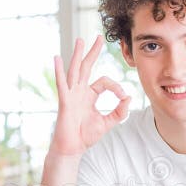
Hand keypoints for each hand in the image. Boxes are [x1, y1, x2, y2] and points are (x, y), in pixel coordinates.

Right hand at [49, 36, 130, 156]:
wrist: (73, 148)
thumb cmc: (86, 136)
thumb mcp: (108, 122)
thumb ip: (119, 111)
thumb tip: (128, 97)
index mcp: (89, 95)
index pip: (104, 81)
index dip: (116, 87)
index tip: (123, 97)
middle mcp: (79, 91)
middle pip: (87, 67)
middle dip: (93, 52)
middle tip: (99, 37)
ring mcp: (71, 95)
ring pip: (75, 70)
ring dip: (78, 55)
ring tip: (80, 40)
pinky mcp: (65, 101)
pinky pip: (62, 84)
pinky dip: (59, 71)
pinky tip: (57, 58)